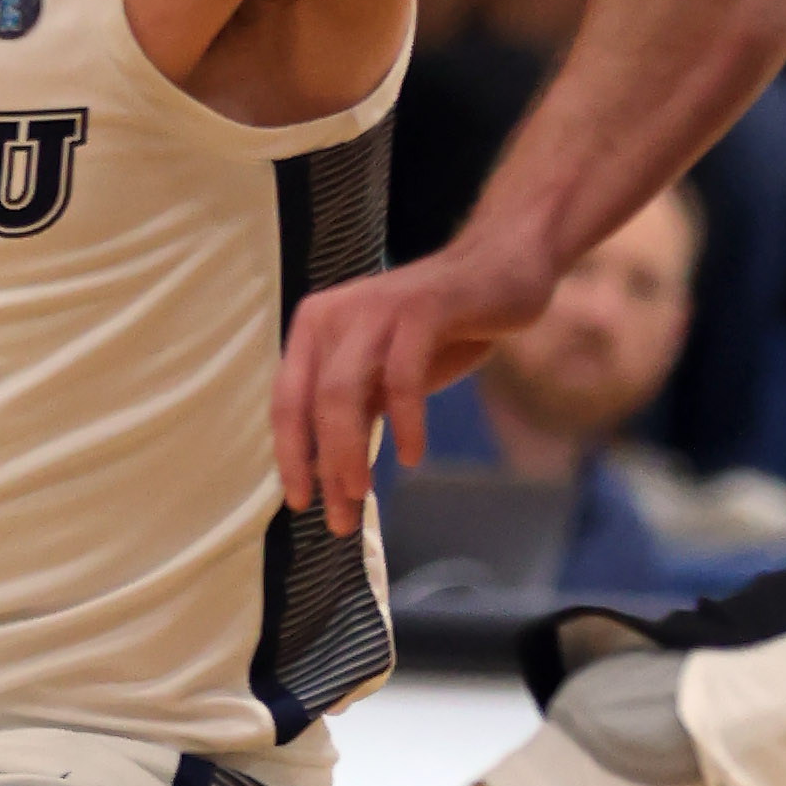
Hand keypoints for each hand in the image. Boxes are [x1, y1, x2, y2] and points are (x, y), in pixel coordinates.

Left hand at [271, 227, 559, 531]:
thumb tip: (328, 479)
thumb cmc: (438, 330)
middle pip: (313, 402)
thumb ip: (356, 415)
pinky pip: (401, 376)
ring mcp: (376, 309)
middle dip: (323, 465)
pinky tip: (411, 455)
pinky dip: (404, 421)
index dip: (290, 455)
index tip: (300, 502)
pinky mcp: (422, 310)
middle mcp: (334, 315)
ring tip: (364, 491)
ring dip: (350, 450)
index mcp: (314, 328)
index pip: (287, 401)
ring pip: (343, 391)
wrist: (498, 269)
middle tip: (340, 515)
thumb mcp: (384, 376)